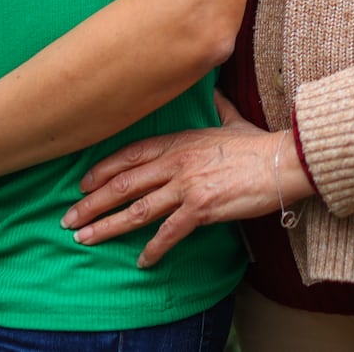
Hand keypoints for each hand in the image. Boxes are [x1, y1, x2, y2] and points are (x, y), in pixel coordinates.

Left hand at [62, 92, 313, 267]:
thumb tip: (215, 93)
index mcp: (180, 140)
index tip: (83, 184)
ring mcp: (187, 185)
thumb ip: (217, 108)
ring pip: (137, 209)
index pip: (131, 154)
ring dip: (107, 226)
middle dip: (92, 202)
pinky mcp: (201, 208)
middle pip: (124, 183)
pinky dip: (153, 249)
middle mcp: (177, 162)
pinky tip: (141, 261)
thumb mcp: (232, 120)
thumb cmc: (260, 144)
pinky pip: (169, 232)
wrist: (284, 162)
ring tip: (86, 238)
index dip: (103, 170)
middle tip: (69, 218)